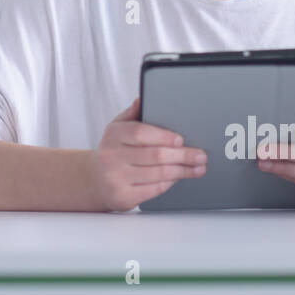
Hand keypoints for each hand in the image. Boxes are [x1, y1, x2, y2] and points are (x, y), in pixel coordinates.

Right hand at [87, 97, 207, 210]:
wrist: (93, 180)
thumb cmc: (113, 150)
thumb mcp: (117, 128)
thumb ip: (132, 113)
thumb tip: (143, 98)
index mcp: (113, 135)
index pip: (140, 133)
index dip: (163, 136)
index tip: (181, 140)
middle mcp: (112, 156)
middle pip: (155, 156)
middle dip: (183, 156)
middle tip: (200, 156)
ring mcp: (116, 178)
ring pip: (158, 174)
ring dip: (183, 171)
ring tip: (198, 168)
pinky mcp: (123, 197)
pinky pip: (154, 189)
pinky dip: (171, 182)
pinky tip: (180, 177)